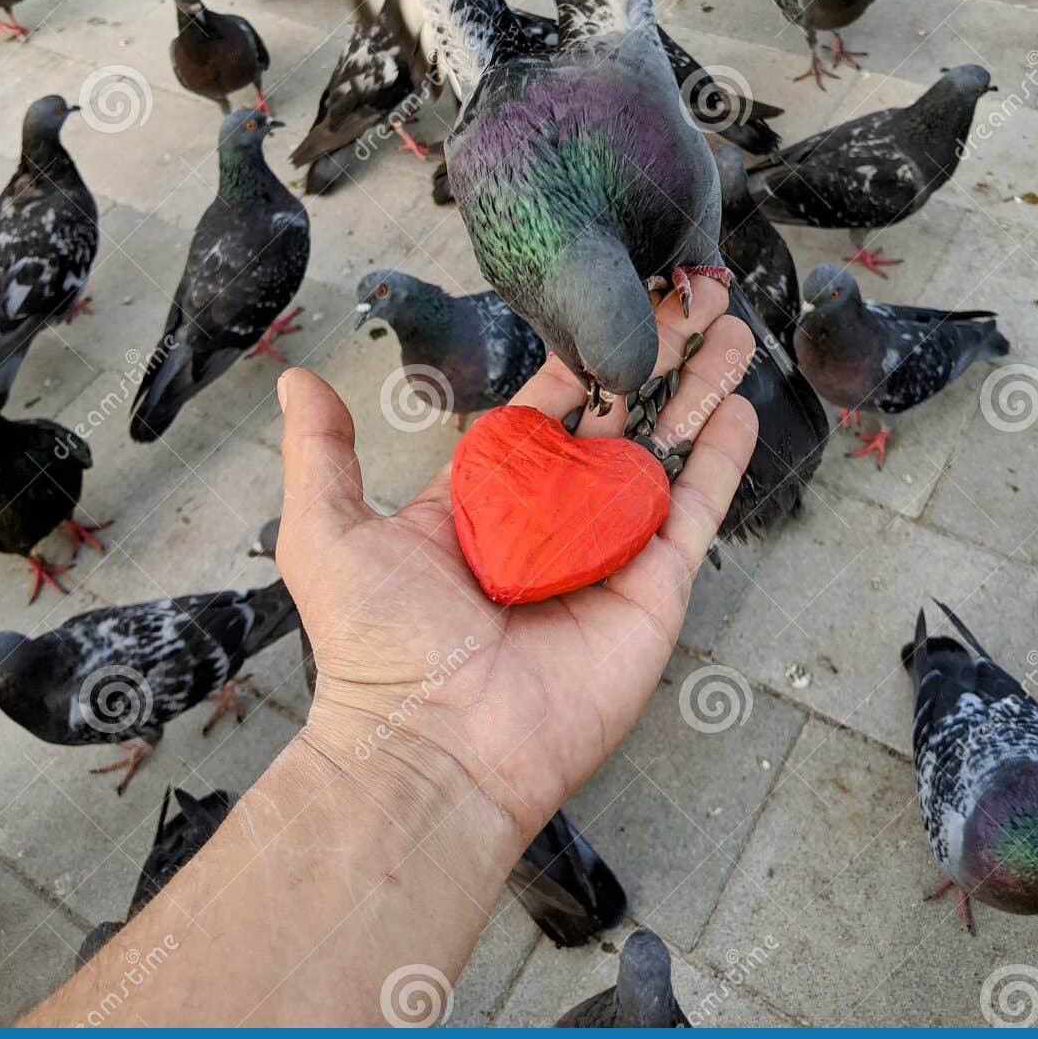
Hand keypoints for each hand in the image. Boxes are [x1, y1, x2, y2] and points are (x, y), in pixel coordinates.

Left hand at [275, 280, 754, 844]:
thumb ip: (321, 453)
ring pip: (666, 448)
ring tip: (728, 325)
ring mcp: (609, 549)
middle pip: (619, 413)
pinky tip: (739, 403)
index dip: (582, 351)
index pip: (548, 404)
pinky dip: (722, 458)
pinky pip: (695, 511)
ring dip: (699, 386)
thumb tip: (298, 379)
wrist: (433, 748)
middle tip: (691, 290)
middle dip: (656, 350)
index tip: (610, 295)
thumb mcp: (328, 532)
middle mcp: (555, 515)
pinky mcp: (653, 589)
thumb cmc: (377, 651)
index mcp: (489, 496)